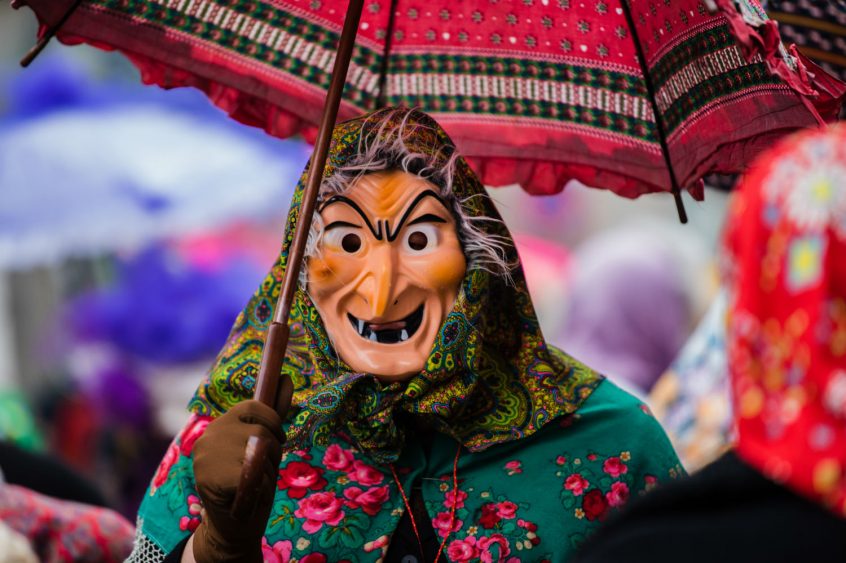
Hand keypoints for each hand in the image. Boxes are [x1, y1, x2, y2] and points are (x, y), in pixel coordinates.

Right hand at [191, 400, 283, 562]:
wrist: (234, 525)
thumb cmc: (252, 482)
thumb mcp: (265, 444)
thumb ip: (274, 413)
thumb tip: (286, 376)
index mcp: (220, 425)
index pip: (254, 406)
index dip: (272, 424)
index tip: (276, 441)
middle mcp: (209, 435)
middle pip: (262, 430)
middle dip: (272, 454)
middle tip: (258, 472)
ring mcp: (207, 455)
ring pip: (261, 450)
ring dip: (267, 472)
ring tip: (253, 485)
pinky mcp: (211, 476)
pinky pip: (255, 472)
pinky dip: (259, 487)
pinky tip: (247, 496)